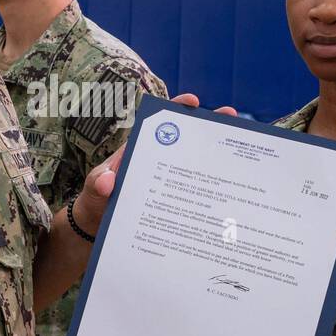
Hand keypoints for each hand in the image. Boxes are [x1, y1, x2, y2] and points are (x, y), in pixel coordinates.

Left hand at [70, 93, 237, 234]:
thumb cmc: (94, 205)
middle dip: (210, 127)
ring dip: (218, 159)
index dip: (177, 109)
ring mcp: (169, 183)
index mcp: (139, 152)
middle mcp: (158, 164)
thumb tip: (107, 181)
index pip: (160, 124)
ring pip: (196, 166)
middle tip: (231, 118)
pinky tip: (231, 197)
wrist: (97, 233)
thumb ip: (97, 186)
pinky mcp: (175, 203)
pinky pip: (195, 195)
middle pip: (187, 140)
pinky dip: (212, 194)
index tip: (193, 102)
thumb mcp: (93, 194)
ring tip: (241, 153)